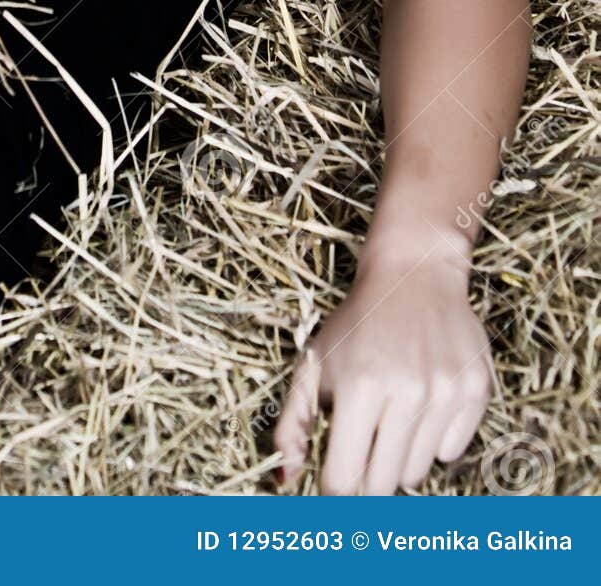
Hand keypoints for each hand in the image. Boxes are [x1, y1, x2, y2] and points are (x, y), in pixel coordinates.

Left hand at [272, 241, 495, 494]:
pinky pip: (451, 451)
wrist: (415, 273)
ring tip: (389, 420)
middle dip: (366, 479)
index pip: (344, 477)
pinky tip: (422, 405)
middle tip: (360, 450)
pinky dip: (433, 440)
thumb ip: (293, 423)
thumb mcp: (314, 362)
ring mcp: (445, 393)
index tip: (333, 482)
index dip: (334, 489)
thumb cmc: (357, 321)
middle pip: (383, 484)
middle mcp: (407, 393)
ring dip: (397, 458)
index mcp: (359, 386)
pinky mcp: (476, 391)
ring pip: (416, 472)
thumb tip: (286, 480)